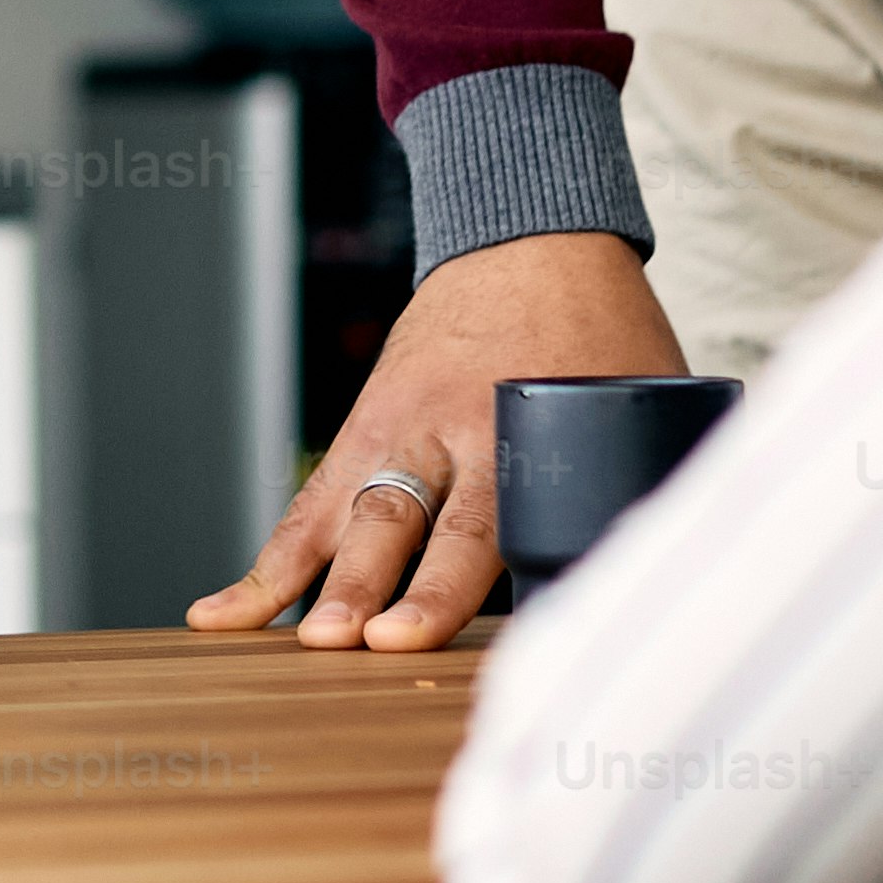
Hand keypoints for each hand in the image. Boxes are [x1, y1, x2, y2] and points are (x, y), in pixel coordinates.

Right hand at [182, 232, 687, 652]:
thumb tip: (660, 597)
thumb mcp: (634, 401)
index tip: (398, 642)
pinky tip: (221, 612)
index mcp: (512, 428)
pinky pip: (307, 505)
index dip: (434, 592)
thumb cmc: (599, 333)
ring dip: (292, 578)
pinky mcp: (361, 433)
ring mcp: (389, 429)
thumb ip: (637, 488)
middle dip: (357, 588)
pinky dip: (266, 561)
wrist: (526, 239)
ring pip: (332, 513)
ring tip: (242, 633)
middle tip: (330, 643)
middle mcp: (439, 432)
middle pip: (391, 521)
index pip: (472, 527)